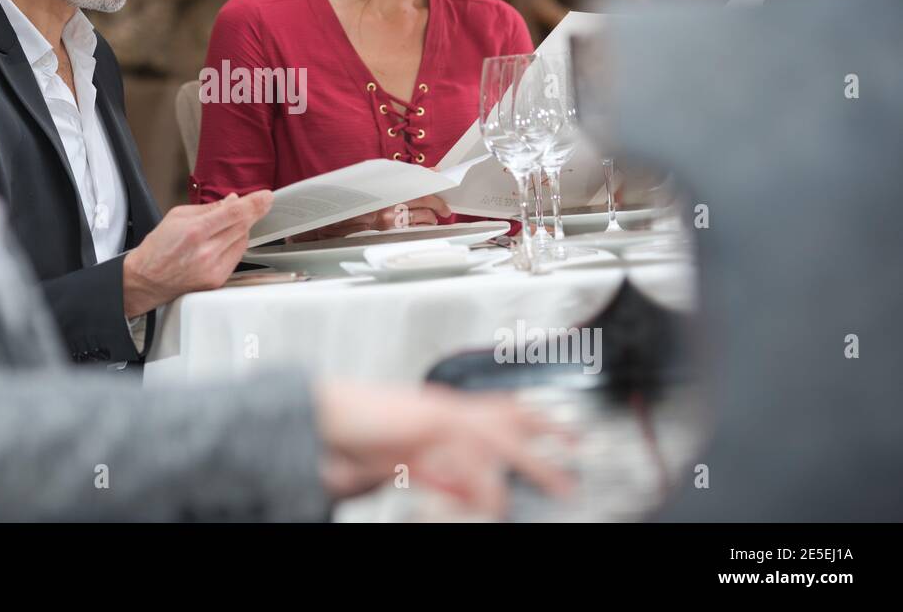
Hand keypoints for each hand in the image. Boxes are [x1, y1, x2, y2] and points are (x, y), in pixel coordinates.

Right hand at [122, 191, 272, 314]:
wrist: (147, 279)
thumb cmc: (158, 247)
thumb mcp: (177, 216)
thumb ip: (209, 208)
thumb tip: (233, 201)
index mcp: (195, 231)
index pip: (234, 213)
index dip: (254, 203)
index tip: (266, 196)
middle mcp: (206, 252)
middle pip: (243, 226)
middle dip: (252, 212)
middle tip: (258, 203)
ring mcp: (213, 268)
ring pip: (243, 240)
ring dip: (242, 228)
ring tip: (225, 226)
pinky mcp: (218, 280)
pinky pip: (238, 255)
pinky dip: (236, 244)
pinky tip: (224, 241)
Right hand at [289, 193, 451, 241]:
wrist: (324, 224)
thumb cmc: (346, 203)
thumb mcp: (370, 183)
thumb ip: (396, 178)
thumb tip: (425, 173)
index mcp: (385, 192)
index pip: (420, 191)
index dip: (434, 191)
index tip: (442, 191)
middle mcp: (387, 210)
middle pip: (425, 207)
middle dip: (437, 208)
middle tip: (443, 209)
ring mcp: (387, 226)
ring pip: (421, 222)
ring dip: (430, 219)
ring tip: (431, 218)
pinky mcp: (385, 237)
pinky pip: (412, 232)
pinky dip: (420, 228)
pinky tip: (420, 226)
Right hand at [314, 381, 573, 516]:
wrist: (326, 412)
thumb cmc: (355, 431)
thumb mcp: (407, 458)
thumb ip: (440, 472)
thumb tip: (471, 491)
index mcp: (443, 408)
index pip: (498, 408)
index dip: (531, 418)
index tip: (558, 430)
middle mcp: (447, 405)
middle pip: (512, 413)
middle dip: (549, 428)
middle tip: (578, 444)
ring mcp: (441, 411)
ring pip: (503, 435)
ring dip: (534, 461)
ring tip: (560, 484)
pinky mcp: (431, 422)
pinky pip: (472, 455)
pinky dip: (487, 481)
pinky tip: (497, 501)